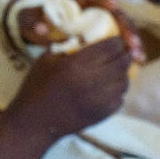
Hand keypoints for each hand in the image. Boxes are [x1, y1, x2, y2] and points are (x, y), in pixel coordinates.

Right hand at [2, 36, 132, 141]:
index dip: (116, 41)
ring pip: (125, 82)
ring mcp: (100, 100)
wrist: (34, 122)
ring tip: (113, 72)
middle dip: (124, 55)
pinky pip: (120, 99)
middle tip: (119, 54)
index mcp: (76, 65)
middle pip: (123, 63)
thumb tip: (88, 35)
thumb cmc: (37, 87)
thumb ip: (68, 46)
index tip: (115, 40)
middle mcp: (91, 81)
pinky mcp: (103, 114)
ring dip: (122, 74)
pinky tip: (107, 89)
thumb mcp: (47, 59)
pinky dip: (117, 92)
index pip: (111, 47)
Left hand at [15, 0, 145, 63]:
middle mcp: (95, 8)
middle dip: (126, 28)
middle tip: (132, 44)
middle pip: (116, 14)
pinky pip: (123, 40)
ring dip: (134, 42)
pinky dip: (131, 50)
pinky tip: (138, 63)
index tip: (113, 6)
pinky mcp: (107, 34)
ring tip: (139, 57)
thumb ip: (33, 23)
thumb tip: (41, 29)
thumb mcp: (29, 21)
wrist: (40, 28)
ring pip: (125, 28)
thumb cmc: (37, 22)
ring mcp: (104, 21)